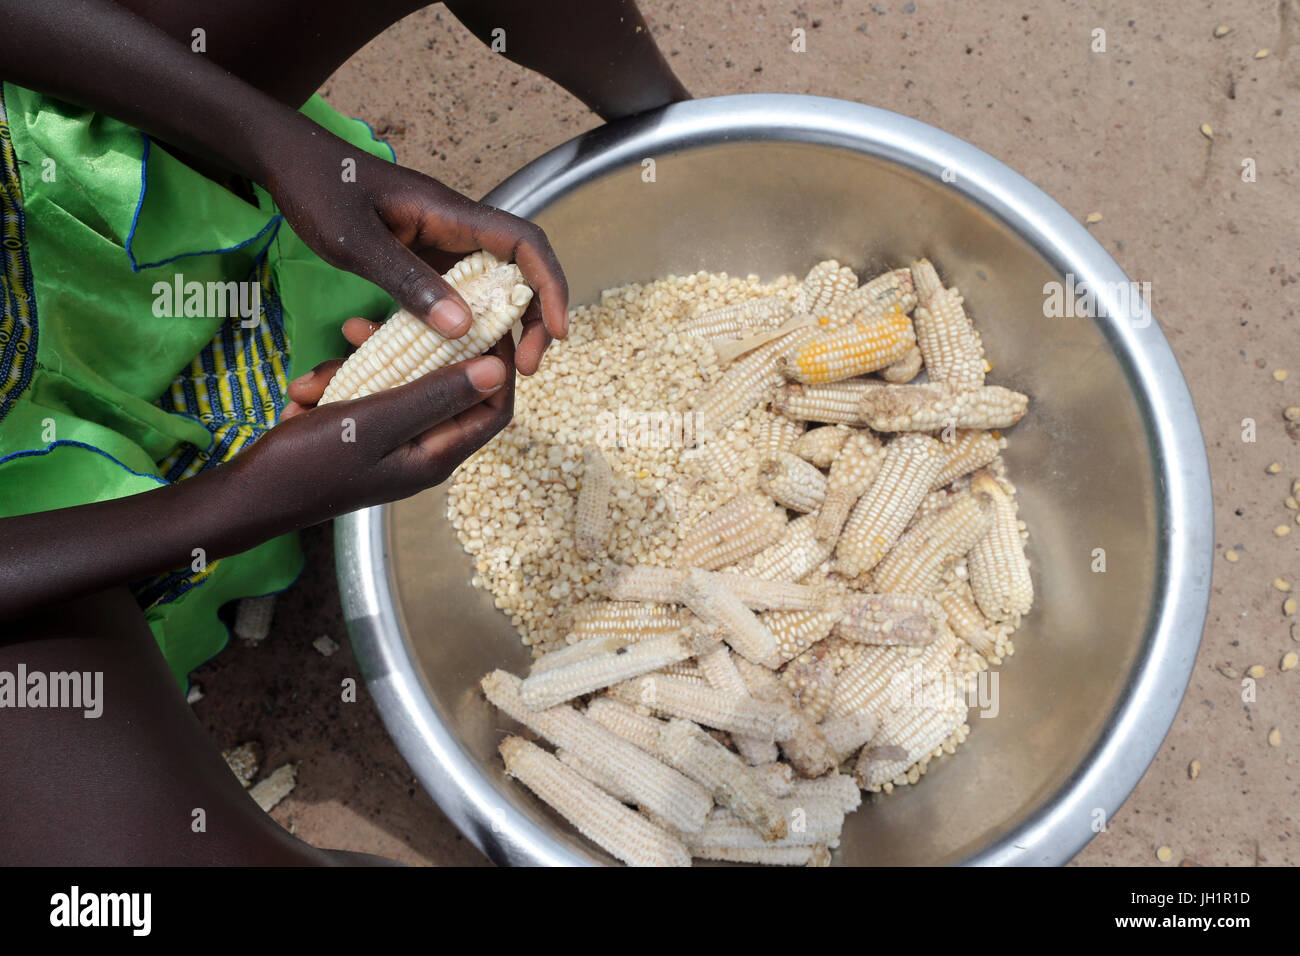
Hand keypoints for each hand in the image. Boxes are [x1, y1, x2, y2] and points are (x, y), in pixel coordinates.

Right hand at [231, 319, 514, 527]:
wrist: (246, 496)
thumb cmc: (311, 463)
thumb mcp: (377, 419)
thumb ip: (436, 394)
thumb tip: (498, 371)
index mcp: (437, 455)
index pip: (493, 407)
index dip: (496, 363)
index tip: (481, 318)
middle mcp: (421, 451)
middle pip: (442, 388)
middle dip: (410, 353)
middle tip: (373, 326)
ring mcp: (390, 443)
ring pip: (397, 384)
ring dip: (359, 368)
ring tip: (317, 377)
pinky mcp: (361, 435)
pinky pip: (363, 395)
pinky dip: (335, 386)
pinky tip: (302, 394)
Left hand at [261, 124, 567, 374]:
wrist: (288, 162)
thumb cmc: (319, 190)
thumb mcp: (356, 242)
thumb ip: (407, 283)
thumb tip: (463, 329)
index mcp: (451, 215)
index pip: (525, 245)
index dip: (550, 287)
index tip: (556, 332)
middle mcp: (456, 230)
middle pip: (518, 273)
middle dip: (533, 319)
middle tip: (526, 367)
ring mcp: (440, 245)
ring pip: (490, 289)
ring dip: (501, 329)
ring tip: (496, 371)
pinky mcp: (421, 260)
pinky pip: (456, 295)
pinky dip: (463, 326)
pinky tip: (452, 357)